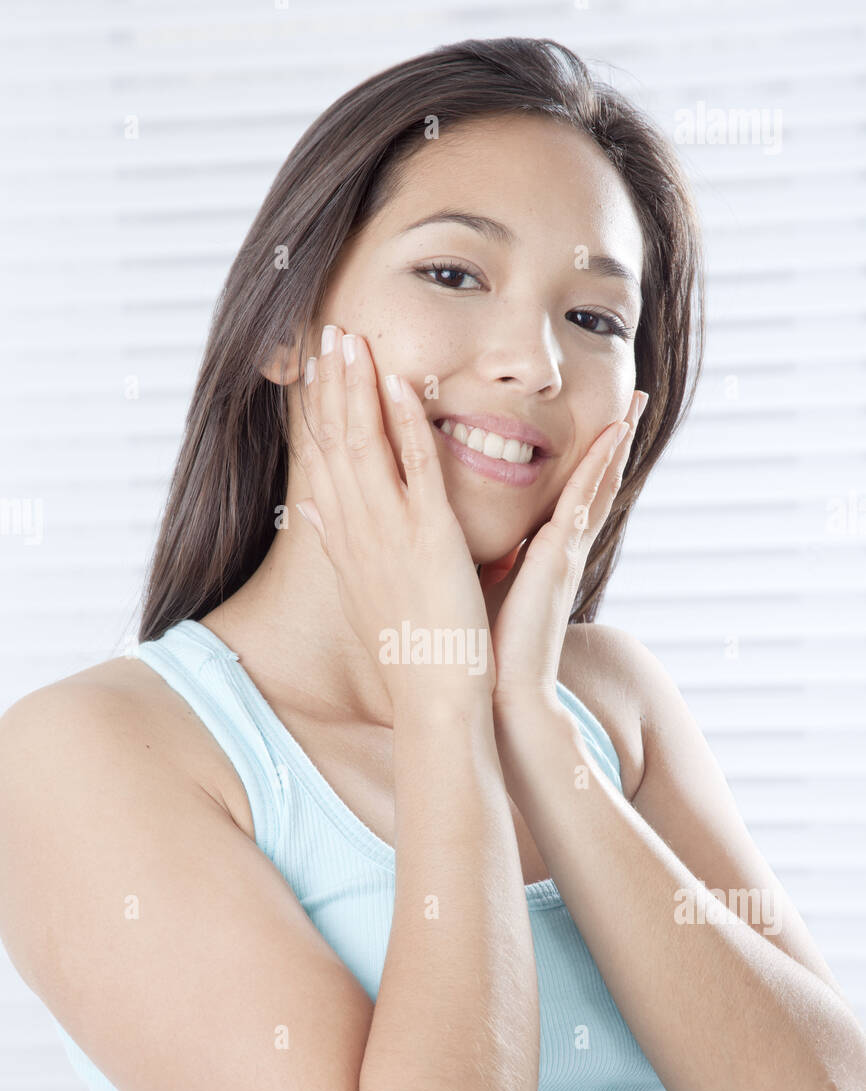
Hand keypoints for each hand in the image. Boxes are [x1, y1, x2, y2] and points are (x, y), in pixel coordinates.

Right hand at [294, 324, 494, 713]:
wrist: (433, 697)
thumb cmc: (406, 651)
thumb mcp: (364, 592)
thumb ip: (338, 543)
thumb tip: (310, 508)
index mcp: (345, 542)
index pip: (321, 464)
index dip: (314, 414)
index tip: (309, 373)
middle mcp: (357, 530)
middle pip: (334, 443)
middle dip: (328, 386)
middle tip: (323, 335)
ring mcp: (390, 531)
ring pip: (365, 445)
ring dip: (357, 388)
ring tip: (349, 339)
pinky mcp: (429, 537)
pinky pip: (414, 468)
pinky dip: (405, 424)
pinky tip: (399, 383)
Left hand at [482, 390, 648, 712]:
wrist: (495, 698)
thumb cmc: (477, 653)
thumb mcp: (470, 590)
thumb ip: (471, 562)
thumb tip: (448, 538)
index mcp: (538, 560)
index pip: (562, 498)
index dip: (579, 462)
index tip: (594, 426)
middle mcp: (557, 552)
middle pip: (589, 484)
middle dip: (609, 444)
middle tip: (632, 399)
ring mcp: (562, 555)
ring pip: (595, 486)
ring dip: (616, 443)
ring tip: (635, 402)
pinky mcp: (557, 560)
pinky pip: (582, 502)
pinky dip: (600, 466)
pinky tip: (614, 434)